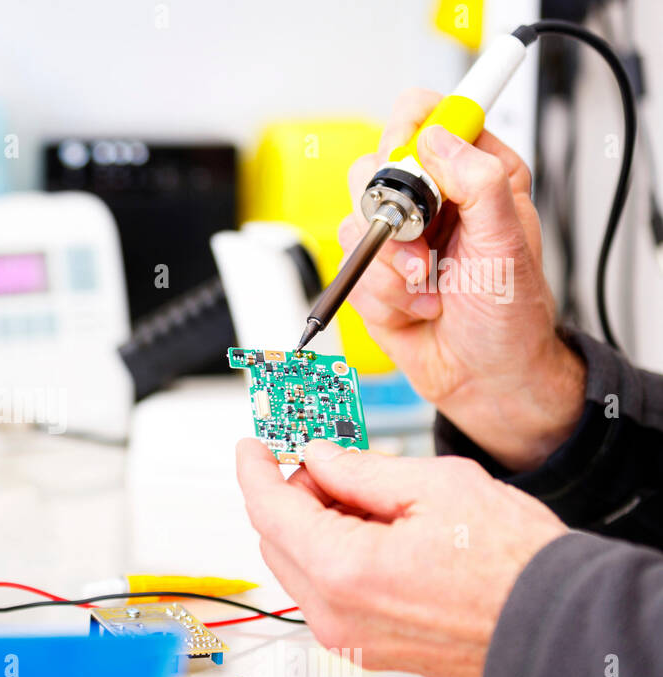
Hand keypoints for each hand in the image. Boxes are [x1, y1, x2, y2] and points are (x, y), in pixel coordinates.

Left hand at [235, 438, 567, 676]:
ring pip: (299, 566)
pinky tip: (378, 533)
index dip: (255, 469)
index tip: (252, 447)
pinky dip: (333, 556)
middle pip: (276, 539)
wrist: (556, 629)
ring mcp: (348, 638)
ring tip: (372, 500)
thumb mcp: (436, 485)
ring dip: (315, 526)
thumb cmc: (515, 566)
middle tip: (335, 465)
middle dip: (294, 495)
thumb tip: (320, 457)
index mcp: (343, 569)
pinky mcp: (366, 649)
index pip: (268, 509)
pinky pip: (326, 593)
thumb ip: (361, 468)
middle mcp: (335, 614)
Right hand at [341, 88, 585, 471]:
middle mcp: (433, 200)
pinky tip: (416, 309)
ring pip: (355, 224)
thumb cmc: (509, 317)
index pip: (426, 116)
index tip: (407, 165)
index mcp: (476, 174)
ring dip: (392, 268)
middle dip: (392, 216)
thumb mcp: (507, 243)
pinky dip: (381, 297)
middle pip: (372, 168)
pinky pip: (350, 269)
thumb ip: (479, 180)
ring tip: (429, 287)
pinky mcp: (374, 273)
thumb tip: (436, 138)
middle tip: (423, 244)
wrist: (485, 378)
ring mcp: (399, 237)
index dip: (406, 133)